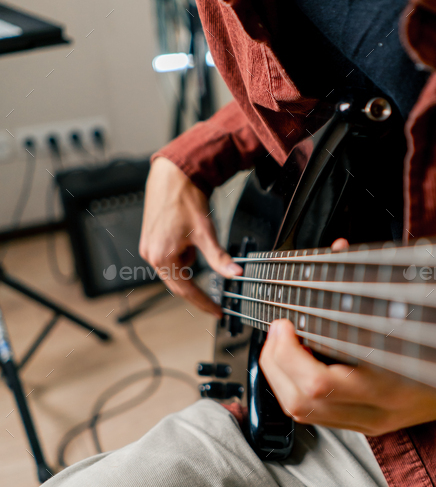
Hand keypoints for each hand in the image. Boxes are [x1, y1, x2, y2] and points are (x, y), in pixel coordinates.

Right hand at [139, 157, 240, 314]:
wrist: (173, 175)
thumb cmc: (185, 199)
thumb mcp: (206, 232)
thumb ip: (219, 258)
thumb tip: (235, 273)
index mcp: (162, 256)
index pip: (186, 290)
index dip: (203, 302)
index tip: (217, 311)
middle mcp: (151, 254)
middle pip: (178, 284)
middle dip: (197, 291)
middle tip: (215, 302)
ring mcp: (149, 247)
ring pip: (175, 270)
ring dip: (190, 265)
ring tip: (197, 241)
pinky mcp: (150, 240)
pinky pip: (169, 258)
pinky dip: (183, 256)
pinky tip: (189, 239)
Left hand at [259, 237, 435, 435]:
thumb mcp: (413, 307)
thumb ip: (369, 283)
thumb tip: (337, 250)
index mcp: (389, 384)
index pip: (319, 384)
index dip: (289, 354)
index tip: (284, 323)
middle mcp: (376, 409)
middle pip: (303, 402)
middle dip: (276, 363)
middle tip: (277, 330)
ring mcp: (370, 421)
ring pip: (303, 413)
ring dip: (279, 377)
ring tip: (279, 345)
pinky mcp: (366, 425)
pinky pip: (316, 416)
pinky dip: (294, 388)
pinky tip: (296, 364)